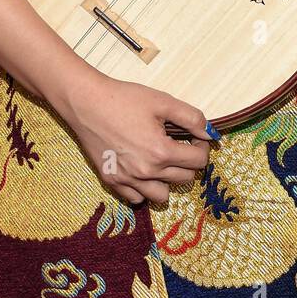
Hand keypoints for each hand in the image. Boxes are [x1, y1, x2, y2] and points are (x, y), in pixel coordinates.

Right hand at [60, 70, 215, 207]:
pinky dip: (143, 189)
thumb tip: (210, 133)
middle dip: (188, 162)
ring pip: (162, 196)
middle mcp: (146, 172)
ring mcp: (127, 180)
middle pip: (184, 179)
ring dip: (167, 180)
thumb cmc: (124, 99)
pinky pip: (136, 199)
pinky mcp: (112, 181)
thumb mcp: (163, 101)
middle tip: (179, 144)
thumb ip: (192, 118)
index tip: (195, 137)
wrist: (86, 103)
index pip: (198, 162)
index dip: (202, 147)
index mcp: (161, 152)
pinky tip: (142, 169)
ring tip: (161, 161)